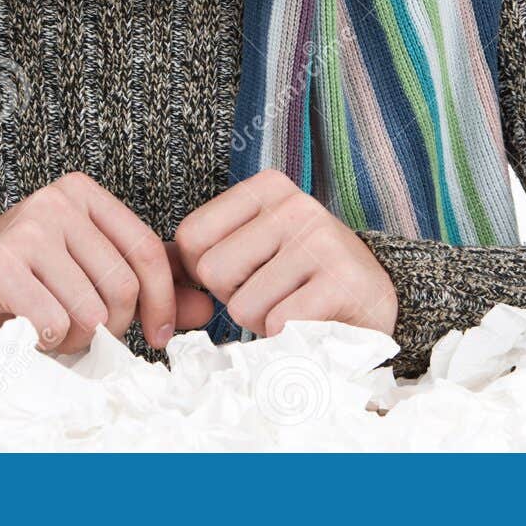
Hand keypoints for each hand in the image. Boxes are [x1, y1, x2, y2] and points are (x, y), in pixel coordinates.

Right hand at [0, 171, 208, 354]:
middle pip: (122, 285)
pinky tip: (29, 331)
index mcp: (84, 195)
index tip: (158, 335)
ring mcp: (27, 229)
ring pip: (89, 310)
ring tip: (52, 329)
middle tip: (86, 334)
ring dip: (75, 339)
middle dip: (111, 326)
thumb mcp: (91, 273)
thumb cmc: (30, 281)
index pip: (146, 250)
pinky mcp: (1, 264)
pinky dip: (47, 342)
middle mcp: (57, 201)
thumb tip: (206, 308)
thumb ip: (149, 286)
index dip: (161, 301)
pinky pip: (53, 322)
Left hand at [172, 168, 398, 337]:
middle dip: (234, 298)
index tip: (243, 273)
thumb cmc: (301, 274)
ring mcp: (320, 240)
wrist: (374, 299)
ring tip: (294, 307)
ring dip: (262, 322)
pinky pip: (277, 324)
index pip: (192, 236)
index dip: (206, 271)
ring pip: (242, 305)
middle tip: (273, 292)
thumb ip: (201, 254)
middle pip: (213, 272)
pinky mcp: (341, 282)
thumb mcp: (253, 247)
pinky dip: (286, 338)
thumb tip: (151, 271)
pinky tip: (311, 322)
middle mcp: (295, 204)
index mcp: (266, 187)